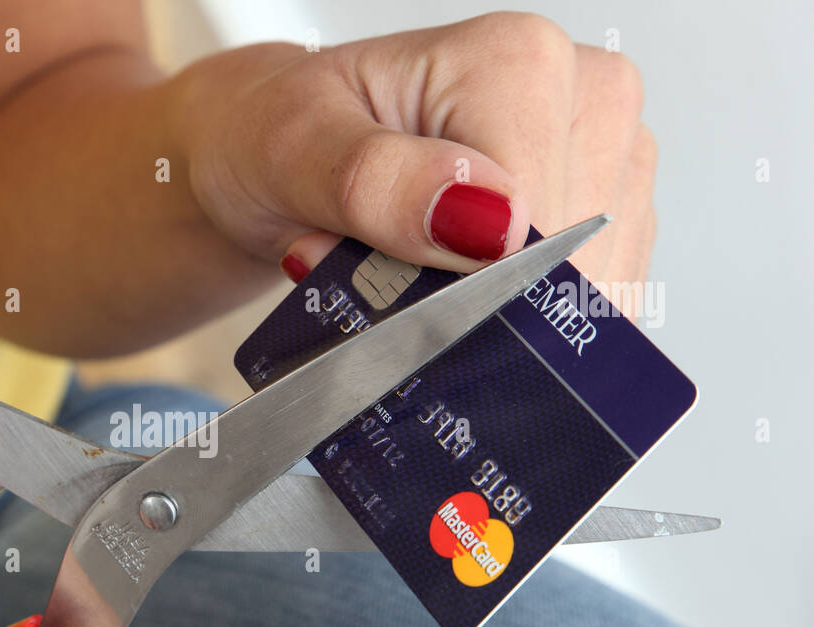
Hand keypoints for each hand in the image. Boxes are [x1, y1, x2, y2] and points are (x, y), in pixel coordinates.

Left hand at [180, 12, 654, 298]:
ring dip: (483, 316)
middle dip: (467, 302)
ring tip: (401, 266)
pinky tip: (449, 281)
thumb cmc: (276, 136)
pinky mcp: (603, 219)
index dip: (459, 286)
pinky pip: (576, 308)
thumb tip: (488, 223)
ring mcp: (602, 160)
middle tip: (375, 268)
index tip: (378, 280)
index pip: (535, 224)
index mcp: (517, 62)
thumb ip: (376, 183)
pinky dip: (504, 319)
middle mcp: (581, 99)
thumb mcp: (292, 152)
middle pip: (563, 266)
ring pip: (578, 298)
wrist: (268, 152)